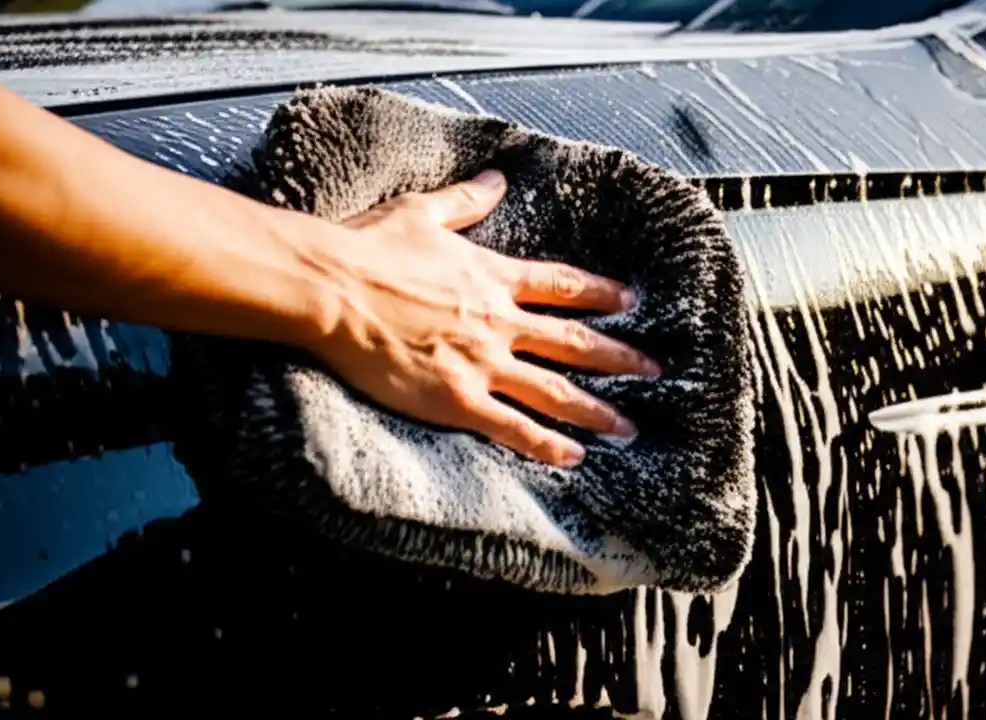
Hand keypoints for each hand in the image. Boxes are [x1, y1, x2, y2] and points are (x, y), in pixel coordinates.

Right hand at [303, 169, 658, 467]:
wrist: (331, 289)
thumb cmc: (367, 248)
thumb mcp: (423, 212)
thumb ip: (467, 199)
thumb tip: (498, 177)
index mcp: (492, 275)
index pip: (562, 286)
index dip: (601, 294)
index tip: (632, 302)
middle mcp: (498, 321)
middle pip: (573, 343)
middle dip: (620, 357)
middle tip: (655, 370)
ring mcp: (482, 363)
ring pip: (555, 391)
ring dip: (597, 409)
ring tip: (630, 426)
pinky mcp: (456, 398)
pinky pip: (512, 426)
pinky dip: (546, 443)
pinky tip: (575, 455)